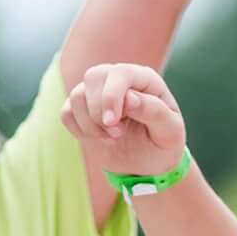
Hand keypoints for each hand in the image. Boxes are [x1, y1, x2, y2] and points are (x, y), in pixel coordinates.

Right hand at [62, 63, 187, 176]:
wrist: (149, 162)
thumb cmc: (164, 143)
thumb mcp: (171, 132)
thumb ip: (155, 112)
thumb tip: (129, 99)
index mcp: (145, 79)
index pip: (120, 73)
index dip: (111, 96)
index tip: (112, 123)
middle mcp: (119, 79)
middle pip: (93, 76)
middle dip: (98, 110)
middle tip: (116, 134)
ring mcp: (98, 92)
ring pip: (77, 95)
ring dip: (90, 124)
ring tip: (111, 138)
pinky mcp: (83, 108)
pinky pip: (66, 112)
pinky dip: (78, 129)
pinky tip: (98, 138)